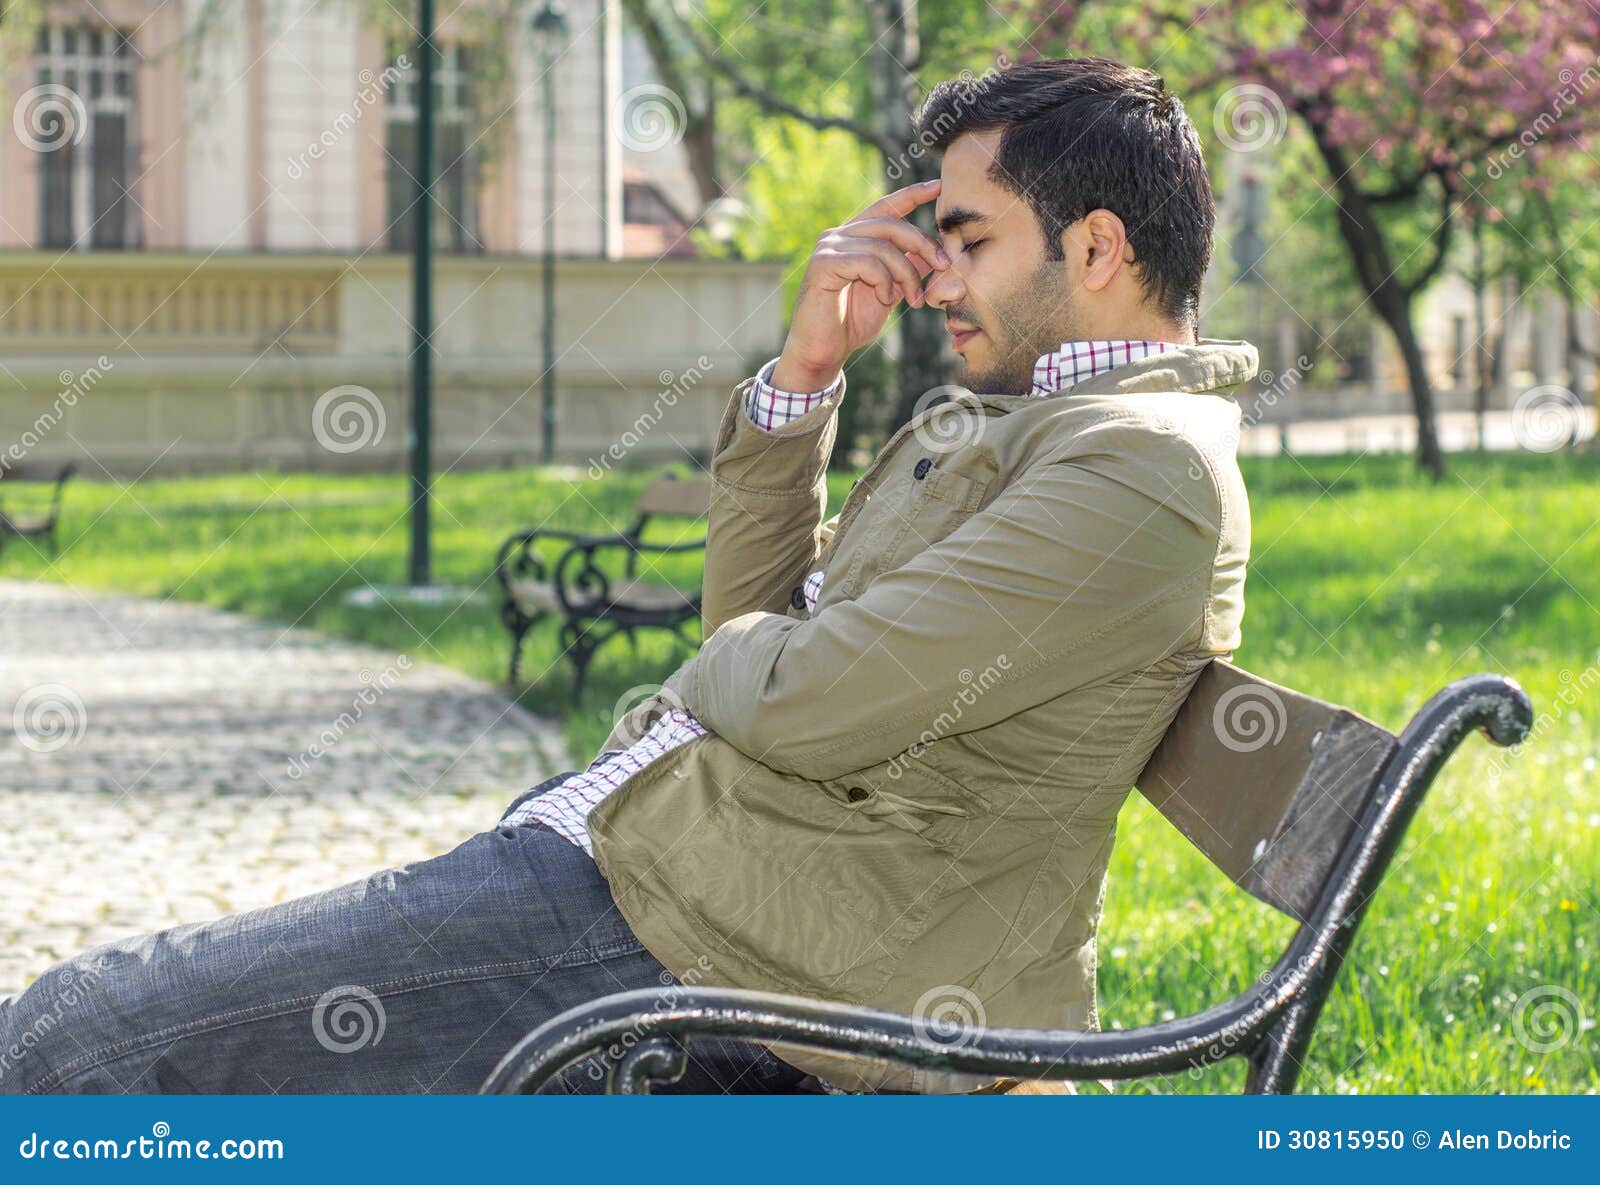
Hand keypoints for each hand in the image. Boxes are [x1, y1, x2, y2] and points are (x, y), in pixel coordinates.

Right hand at [772, 179, 947, 392]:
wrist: (823, 352)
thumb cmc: (852, 323)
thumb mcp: (890, 291)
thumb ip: (907, 268)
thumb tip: (936, 249)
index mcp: (854, 237)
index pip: (886, 207)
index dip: (913, 194)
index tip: (940, 187)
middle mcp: (839, 235)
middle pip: (891, 224)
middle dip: (924, 244)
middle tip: (944, 266)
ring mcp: (828, 248)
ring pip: (883, 246)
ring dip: (907, 274)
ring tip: (914, 300)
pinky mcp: (823, 264)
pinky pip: (867, 263)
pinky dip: (884, 282)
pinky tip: (885, 300)